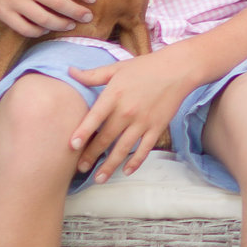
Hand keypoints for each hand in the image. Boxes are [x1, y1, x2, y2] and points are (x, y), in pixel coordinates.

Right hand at [0, 0, 96, 37]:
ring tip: (71, 24)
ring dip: (61, 24)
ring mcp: (13, 1)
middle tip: (87, 16)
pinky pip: (24, 28)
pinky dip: (38, 31)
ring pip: (43, 19)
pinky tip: (46, 28)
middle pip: (57, 3)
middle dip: (77, 12)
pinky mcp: (2, 13)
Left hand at [67, 50, 197, 181]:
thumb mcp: (117, 68)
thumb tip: (70, 71)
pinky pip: (144, 149)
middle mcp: (127, 111)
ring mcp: (143, 121)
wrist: (177, 69)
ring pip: (123, 148)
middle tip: (80, 168)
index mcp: (114, 95)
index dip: (83, 132)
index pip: (95, 117)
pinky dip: (135, 162)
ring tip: (99, 178)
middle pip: (106, 138)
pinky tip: (126, 171)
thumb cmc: (144, 67)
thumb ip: (92, 75)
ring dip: (110, 165)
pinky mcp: (157, 128)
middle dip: (91, 155)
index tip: (71, 146)